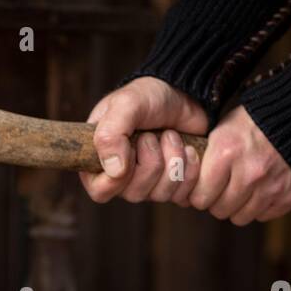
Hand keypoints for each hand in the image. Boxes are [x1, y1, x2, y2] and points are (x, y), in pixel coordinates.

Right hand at [80, 76, 207, 204]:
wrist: (185, 95)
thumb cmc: (149, 97)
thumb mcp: (125, 104)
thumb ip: (110, 134)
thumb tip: (114, 170)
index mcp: (100, 161)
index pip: (100, 192)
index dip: (117, 178)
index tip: (131, 149)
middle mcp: (122, 178)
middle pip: (134, 194)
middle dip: (152, 161)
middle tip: (153, 135)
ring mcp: (149, 185)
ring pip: (160, 195)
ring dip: (172, 161)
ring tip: (171, 135)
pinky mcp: (173, 186)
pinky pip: (182, 195)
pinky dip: (190, 169)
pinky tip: (188, 149)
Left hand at [190, 106, 290, 224]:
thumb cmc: (255, 122)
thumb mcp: (222, 130)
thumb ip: (204, 160)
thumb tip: (186, 191)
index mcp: (227, 153)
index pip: (200, 198)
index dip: (199, 194)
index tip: (204, 188)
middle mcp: (249, 173)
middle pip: (219, 210)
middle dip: (218, 201)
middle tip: (224, 188)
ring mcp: (271, 186)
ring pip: (240, 217)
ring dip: (238, 206)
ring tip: (243, 188)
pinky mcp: (289, 195)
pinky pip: (263, 216)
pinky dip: (260, 206)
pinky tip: (262, 188)